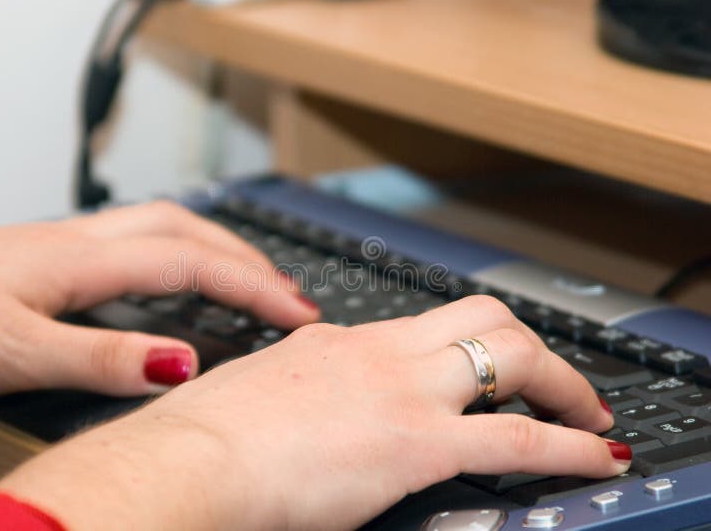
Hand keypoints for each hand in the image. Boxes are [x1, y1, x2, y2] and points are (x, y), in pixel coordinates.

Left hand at [0, 201, 317, 395]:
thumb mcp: (16, 352)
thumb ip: (101, 359)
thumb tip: (183, 364)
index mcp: (85, 261)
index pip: (194, 265)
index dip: (255, 287)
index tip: (299, 313)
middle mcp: (85, 241)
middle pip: (190, 231)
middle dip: (249, 258)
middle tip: (290, 292)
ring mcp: (70, 243)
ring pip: (165, 227)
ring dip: (218, 248)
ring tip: (251, 277)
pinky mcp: (55, 255)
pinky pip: (140, 240)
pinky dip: (182, 251)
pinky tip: (177, 274)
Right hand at [0, 296, 626, 530]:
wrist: (186, 461)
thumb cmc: (200, 440)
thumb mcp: (254, 399)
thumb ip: (292, 398)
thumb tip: (304, 417)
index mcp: (334, 344)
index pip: (415, 330)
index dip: (455, 350)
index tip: (471, 373)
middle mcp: (376, 353)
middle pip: (479, 318)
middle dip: (527, 343)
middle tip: (549, 376)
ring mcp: (401, 390)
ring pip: (511, 357)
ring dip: (561, 383)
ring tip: (585, 412)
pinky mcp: (417, 441)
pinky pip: (518, 438)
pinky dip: (566, 445)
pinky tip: (591, 456)